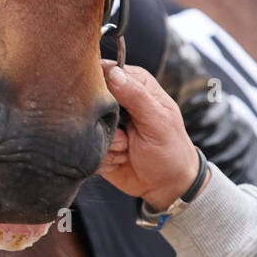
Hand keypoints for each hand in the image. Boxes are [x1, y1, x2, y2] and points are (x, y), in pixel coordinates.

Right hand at [98, 62, 202, 210]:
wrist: (167, 186)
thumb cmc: (170, 150)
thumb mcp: (158, 121)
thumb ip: (136, 96)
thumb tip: (112, 73)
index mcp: (135, 84)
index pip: (106, 70)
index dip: (102, 85)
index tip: (110, 104)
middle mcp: (117, 100)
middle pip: (90, 99)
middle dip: (106, 121)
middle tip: (126, 134)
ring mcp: (105, 123)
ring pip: (86, 126)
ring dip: (108, 143)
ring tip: (127, 148)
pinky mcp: (96, 143)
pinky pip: (86, 147)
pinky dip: (104, 157)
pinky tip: (121, 159)